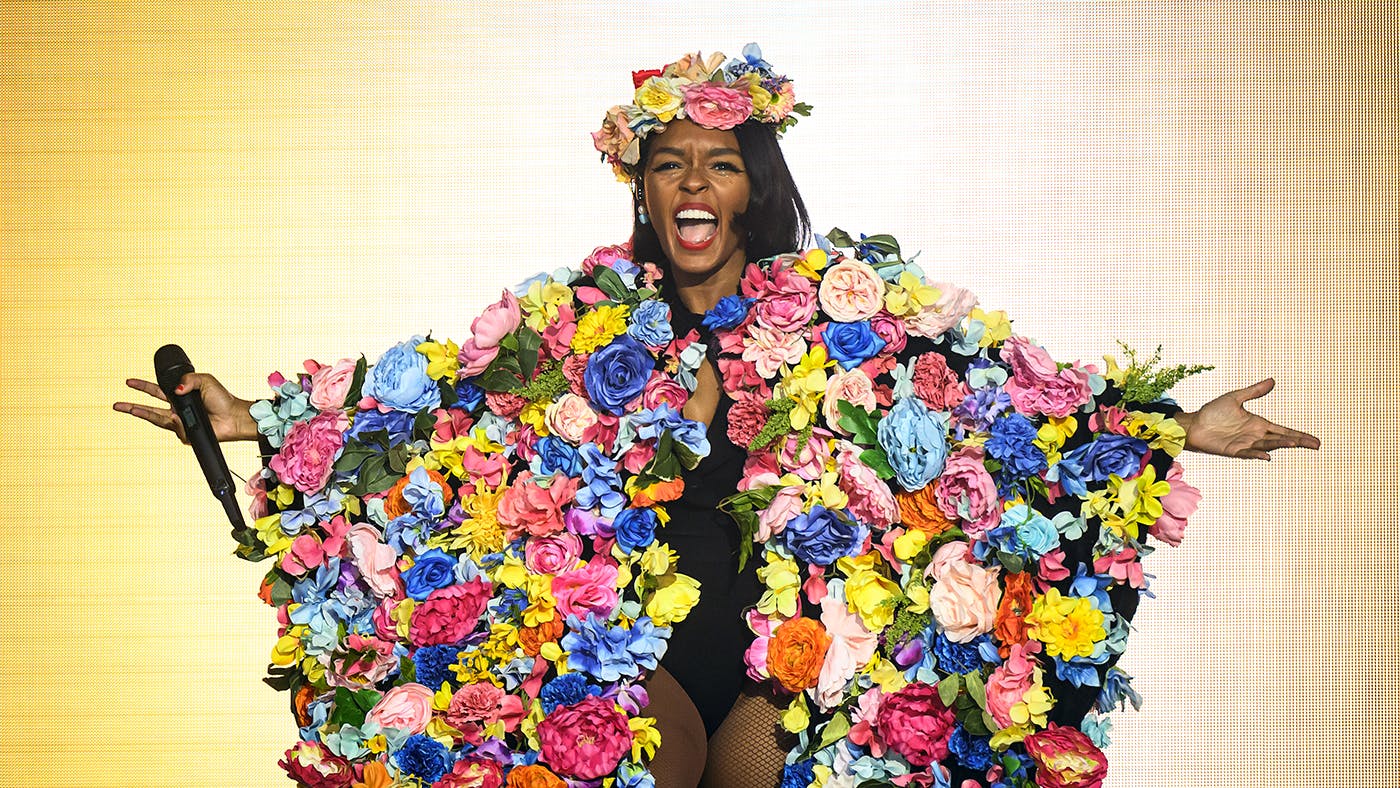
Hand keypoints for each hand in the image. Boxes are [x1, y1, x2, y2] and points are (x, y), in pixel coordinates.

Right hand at [114, 373, 258, 442]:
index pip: (157, 390)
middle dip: (132, 405)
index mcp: (180, 395)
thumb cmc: (222, 399)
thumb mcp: (205, 380)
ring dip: (140, 413)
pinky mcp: (185, 434)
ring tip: (128, 408)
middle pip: (149, 407)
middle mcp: (177, 409)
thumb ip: (189, 380)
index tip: (129, 382)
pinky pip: (176, 427)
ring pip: (155, 419)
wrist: (233, 416)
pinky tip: (184, 417)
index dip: (143, 386)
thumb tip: (176, 389)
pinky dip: (179, 421)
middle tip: (116, 405)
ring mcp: (180, 422)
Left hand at [1177, 378, 1319, 459]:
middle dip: (1298, 441)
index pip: (1283, 431)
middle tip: (1315, 445)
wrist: (1194, 424)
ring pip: (1267, 446)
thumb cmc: (1213, 412)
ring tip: (1295, 443)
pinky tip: (1267, 456)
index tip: (1314, 441)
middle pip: (1281, 440)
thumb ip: (1254, 392)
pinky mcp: (1232, 451)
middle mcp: (1255, 436)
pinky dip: (1257, 454)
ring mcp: (1245, 444)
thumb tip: (1272, 381)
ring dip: (1280, 445)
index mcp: (1258, 424)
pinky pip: (1247, 454)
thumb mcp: (1235, 398)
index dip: (1299, 435)